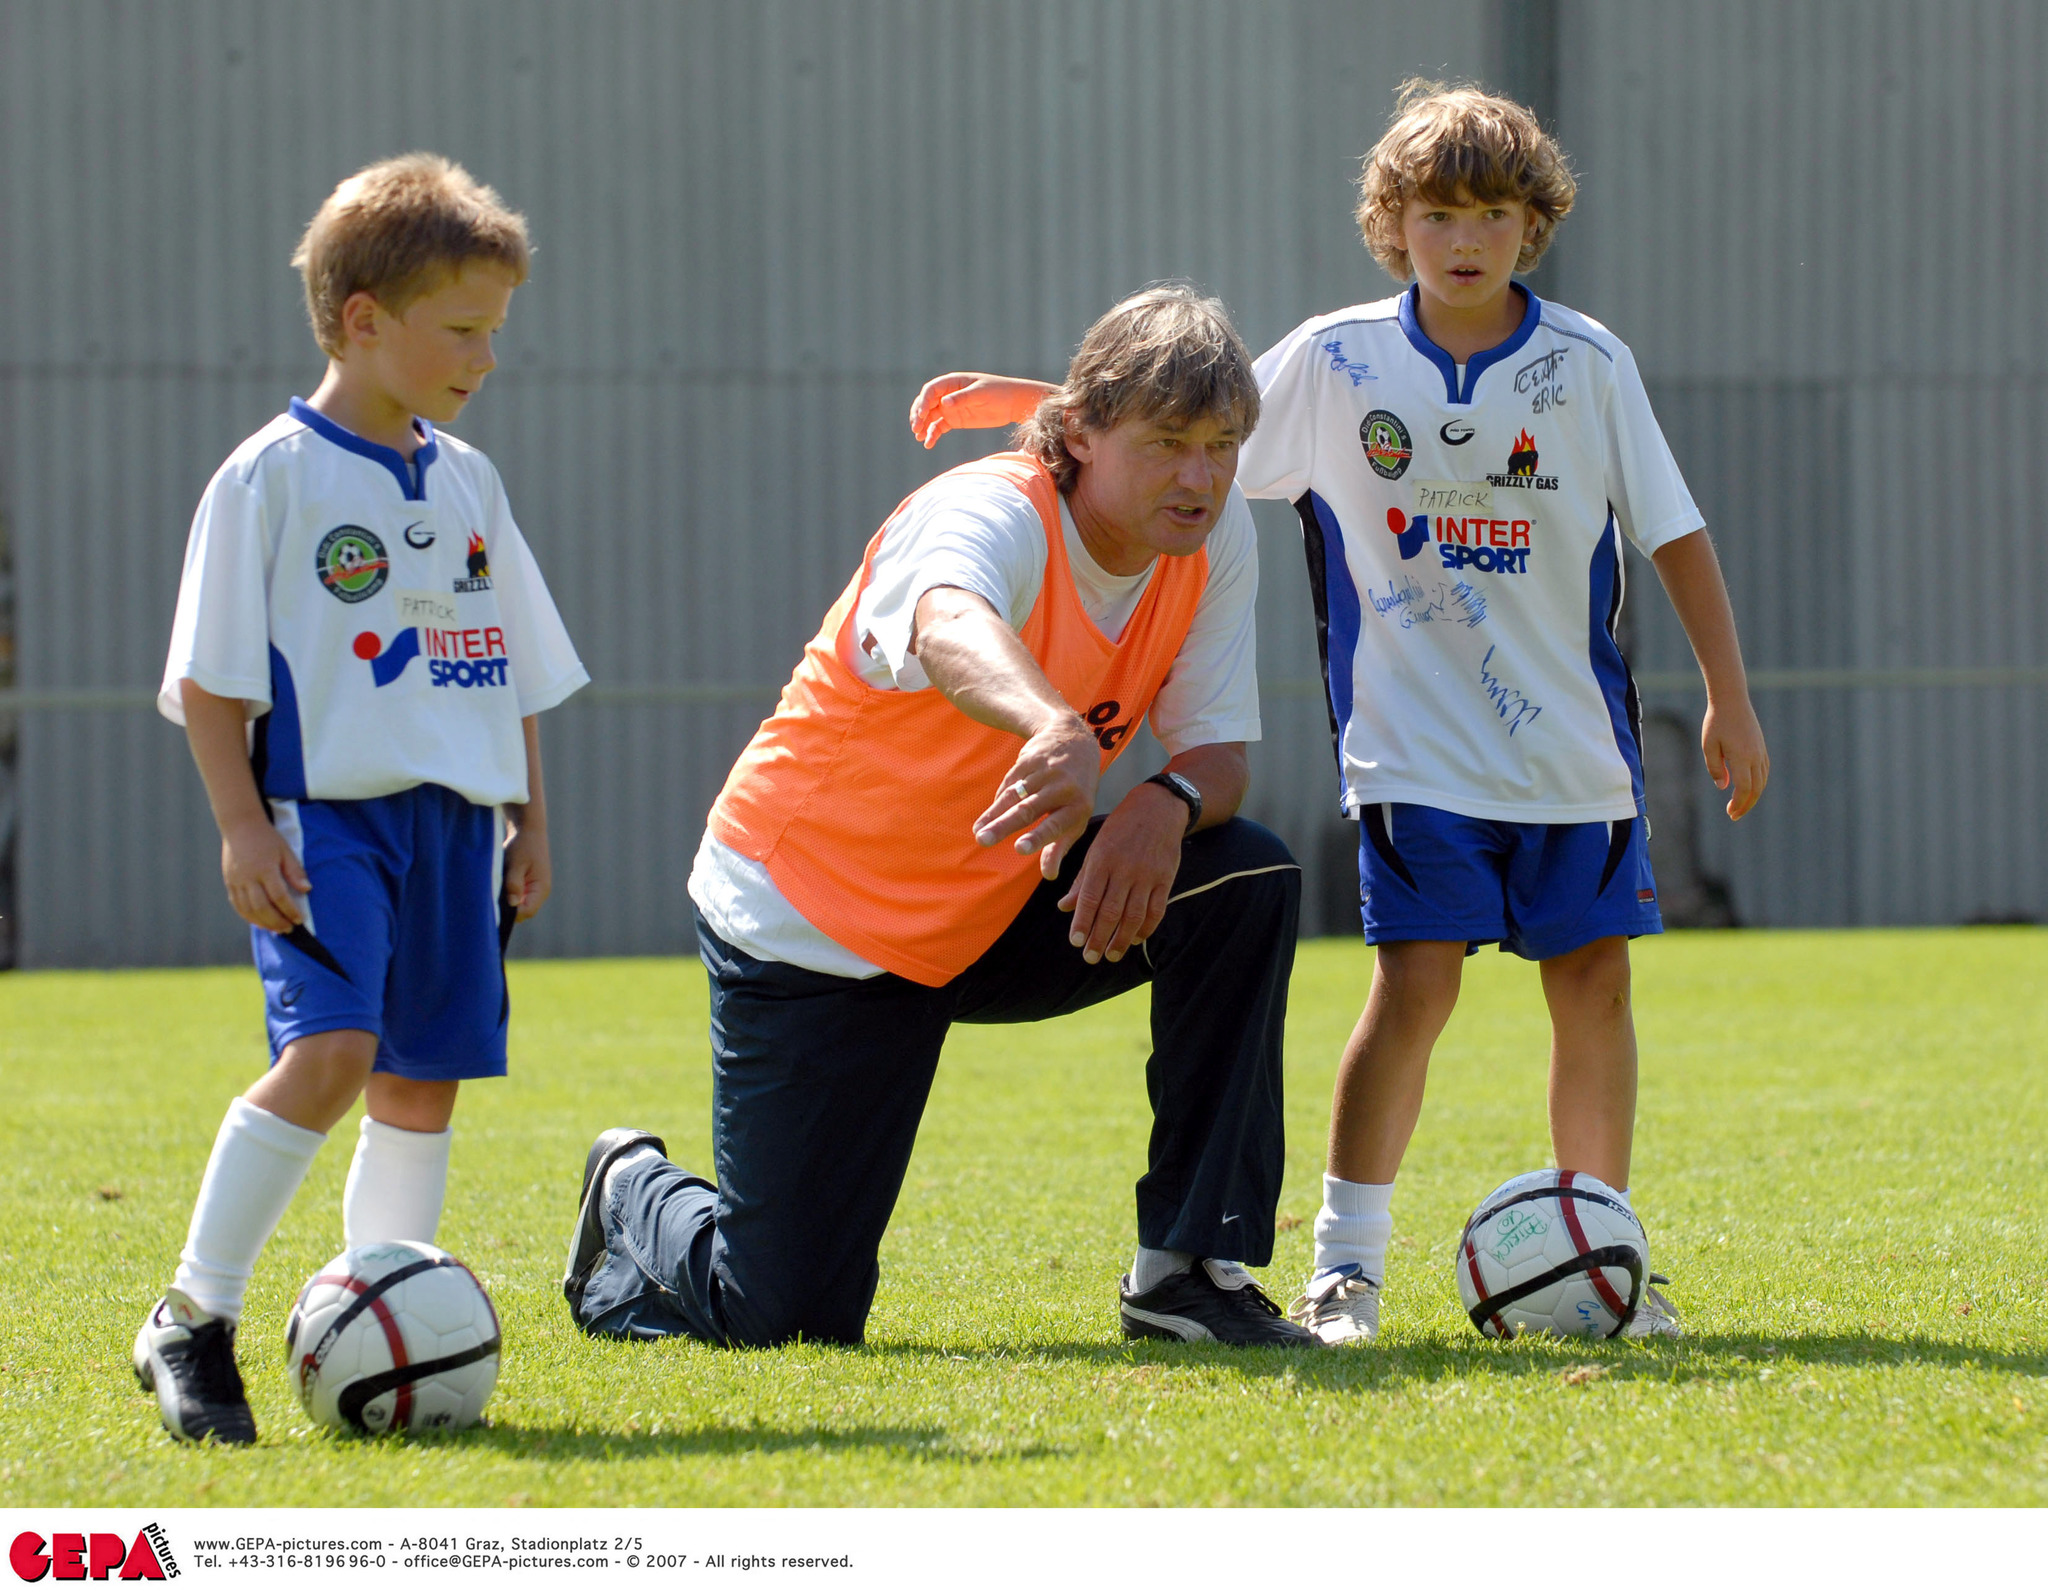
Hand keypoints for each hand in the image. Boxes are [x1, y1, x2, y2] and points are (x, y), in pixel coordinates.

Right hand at [221, 818, 309, 931]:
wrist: (240, 827)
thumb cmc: (267, 838)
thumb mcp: (285, 851)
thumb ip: (295, 871)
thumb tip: (307, 890)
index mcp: (264, 868)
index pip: (279, 896)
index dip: (290, 910)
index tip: (300, 919)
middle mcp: (248, 877)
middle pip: (262, 907)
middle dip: (277, 921)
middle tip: (289, 928)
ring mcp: (236, 881)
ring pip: (248, 909)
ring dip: (263, 922)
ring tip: (277, 929)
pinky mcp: (229, 883)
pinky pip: (237, 905)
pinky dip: (248, 917)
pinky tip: (259, 922)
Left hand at [502, 822, 552, 920]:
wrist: (527, 829)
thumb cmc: (523, 844)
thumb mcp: (516, 863)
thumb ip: (514, 884)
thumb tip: (512, 904)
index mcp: (541, 888)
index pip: (527, 912)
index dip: (512, 913)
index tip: (495, 908)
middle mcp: (539, 892)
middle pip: (522, 911)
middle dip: (507, 909)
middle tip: (491, 901)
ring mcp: (533, 889)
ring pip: (517, 905)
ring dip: (506, 901)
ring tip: (494, 892)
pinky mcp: (526, 884)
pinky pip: (516, 897)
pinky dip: (506, 894)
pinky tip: (497, 887)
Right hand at [909, 373, 1054, 448]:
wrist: (1013, 403)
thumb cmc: (998, 392)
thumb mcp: (981, 394)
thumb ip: (962, 398)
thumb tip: (943, 403)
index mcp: (952, 382)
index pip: (931, 390)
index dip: (923, 402)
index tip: (922, 415)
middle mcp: (948, 394)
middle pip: (926, 404)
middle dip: (918, 415)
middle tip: (915, 429)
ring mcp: (950, 407)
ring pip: (930, 417)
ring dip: (922, 427)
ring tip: (919, 437)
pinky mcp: (955, 420)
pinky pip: (939, 427)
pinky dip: (932, 435)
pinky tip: (928, 444)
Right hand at [973, 716, 1099, 878]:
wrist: (1075, 740)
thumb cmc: (1076, 792)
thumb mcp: (1077, 817)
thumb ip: (1060, 846)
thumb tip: (1050, 876)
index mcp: (1079, 805)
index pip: (1056, 824)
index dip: (1038, 837)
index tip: (1020, 849)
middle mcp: (1063, 787)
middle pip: (1028, 809)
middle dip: (1004, 826)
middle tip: (983, 841)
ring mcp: (1045, 771)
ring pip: (1013, 796)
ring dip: (993, 815)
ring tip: (978, 833)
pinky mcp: (1029, 760)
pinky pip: (1009, 784)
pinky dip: (998, 801)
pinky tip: (987, 819)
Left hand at [1057, 781, 1186, 963]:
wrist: (1158, 809)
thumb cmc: (1120, 828)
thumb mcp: (1095, 847)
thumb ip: (1082, 880)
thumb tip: (1064, 906)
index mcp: (1102, 860)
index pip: (1090, 897)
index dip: (1082, 922)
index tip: (1075, 941)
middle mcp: (1124, 869)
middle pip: (1111, 912)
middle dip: (1099, 938)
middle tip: (1091, 957)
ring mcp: (1147, 876)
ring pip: (1134, 915)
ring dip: (1122, 939)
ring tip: (1112, 955)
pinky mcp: (1165, 879)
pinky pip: (1156, 910)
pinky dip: (1146, 928)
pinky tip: (1136, 939)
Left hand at [1703, 696, 1768, 819]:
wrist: (1731, 700)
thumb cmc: (1716, 722)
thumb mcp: (1709, 745)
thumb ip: (1715, 767)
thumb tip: (1724, 787)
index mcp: (1742, 757)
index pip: (1744, 788)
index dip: (1739, 803)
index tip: (1730, 813)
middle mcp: (1755, 756)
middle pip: (1756, 789)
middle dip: (1746, 805)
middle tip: (1734, 816)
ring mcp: (1761, 751)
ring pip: (1762, 781)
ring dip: (1753, 796)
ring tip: (1740, 805)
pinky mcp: (1761, 747)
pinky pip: (1764, 770)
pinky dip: (1758, 783)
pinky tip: (1749, 788)